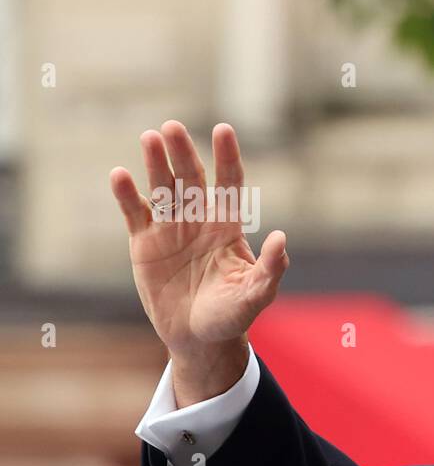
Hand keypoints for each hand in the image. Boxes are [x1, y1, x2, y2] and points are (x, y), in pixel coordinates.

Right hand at [110, 120, 287, 402]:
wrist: (199, 339)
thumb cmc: (233, 315)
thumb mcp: (257, 295)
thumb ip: (271, 268)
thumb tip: (281, 238)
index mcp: (227, 226)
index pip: (229, 183)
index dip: (227, 157)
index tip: (223, 129)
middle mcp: (198, 220)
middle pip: (190, 178)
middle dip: (183, 152)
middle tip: (173, 127)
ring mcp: (170, 230)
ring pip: (162, 189)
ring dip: (156, 164)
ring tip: (150, 137)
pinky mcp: (144, 244)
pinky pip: (135, 213)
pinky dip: (127, 195)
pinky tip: (120, 174)